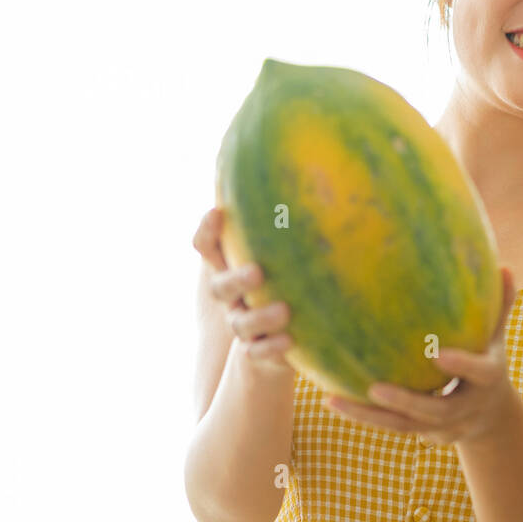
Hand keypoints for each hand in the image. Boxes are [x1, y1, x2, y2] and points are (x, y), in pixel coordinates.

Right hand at [193, 208, 293, 374]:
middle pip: (219, 287)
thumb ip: (287, 224)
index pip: (206, 247)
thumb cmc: (288, 282)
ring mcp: (242, 325)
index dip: (207, 231)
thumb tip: (316, 168)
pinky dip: (272, 348)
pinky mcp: (261, 352)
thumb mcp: (287, 252)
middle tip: (258, 272)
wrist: (280, 344)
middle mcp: (231, 296)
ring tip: (285, 311)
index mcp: (230, 268)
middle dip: (235, 278)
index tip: (218, 212)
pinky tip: (290, 341)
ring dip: (260, 316)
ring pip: (240, 323)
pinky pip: (260, 353)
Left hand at [324, 268, 518, 445]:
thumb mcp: (497, 336)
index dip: (460, 365)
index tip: (436, 352)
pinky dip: (364, 417)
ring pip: (406, 427)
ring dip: (370, 417)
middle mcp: (467, 408)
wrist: (492, 418)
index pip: (478, 373)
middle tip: (375, 388)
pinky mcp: (425, 436)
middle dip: (407, 402)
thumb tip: (505, 266)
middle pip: (437, 412)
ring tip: (334, 400)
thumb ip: (499, 305)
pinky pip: (393, 428)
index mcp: (488, 380)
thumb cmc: (488, 361)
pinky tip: (332, 400)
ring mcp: (445, 428)